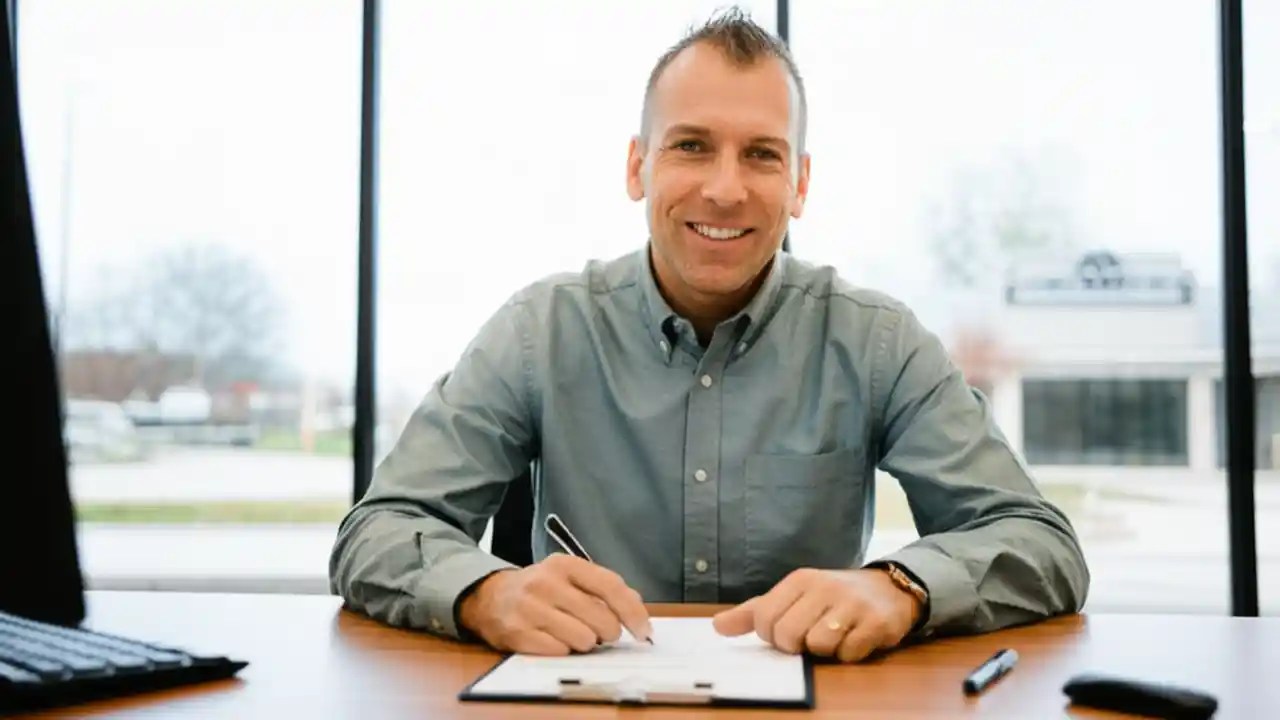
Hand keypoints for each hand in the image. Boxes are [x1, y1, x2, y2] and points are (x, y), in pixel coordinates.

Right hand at [457, 554, 652, 654]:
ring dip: (585, 643)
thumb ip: (602, 587)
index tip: (643, 630)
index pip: (610, 586)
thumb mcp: (569, 577)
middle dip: (609, 632)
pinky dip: (563, 650)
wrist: (489, 597)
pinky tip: (553, 640)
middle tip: (601, 632)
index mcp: (564, 565)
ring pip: (584, 639)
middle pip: (601, 619)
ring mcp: (530, 608)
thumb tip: (636, 607)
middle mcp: (546, 583)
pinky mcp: (518, 633)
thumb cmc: (539, 589)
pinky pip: (560, 652)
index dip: (632, 611)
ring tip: (572, 633)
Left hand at [712, 568, 922, 662]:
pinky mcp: (875, 622)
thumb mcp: (794, 596)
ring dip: (824, 651)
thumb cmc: (832, 597)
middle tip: (810, 638)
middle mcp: (824, 587)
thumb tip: (717, 626)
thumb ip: (755, 612)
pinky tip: (855, 639)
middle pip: (788, 635)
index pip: (764, 617)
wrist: (890, 588)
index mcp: (800, 580)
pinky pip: (848, 653)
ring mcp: (851, 604)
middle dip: (795, 646)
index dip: (771, 636)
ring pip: (818, 645)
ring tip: (835, 637)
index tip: (785, 632)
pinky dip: (849, 654)